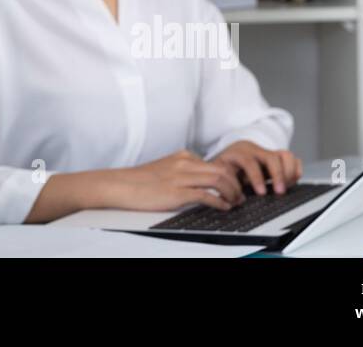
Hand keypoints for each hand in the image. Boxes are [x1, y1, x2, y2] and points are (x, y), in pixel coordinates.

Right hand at [107, 149, 246, 211]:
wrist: (121, 185)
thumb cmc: (141, 181)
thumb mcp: (166, 169)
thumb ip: (184, 171)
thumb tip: (202, 182)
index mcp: (183, 156)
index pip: (216, 163)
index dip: (230, 176)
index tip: (235, 187)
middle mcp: (185, 163)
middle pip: (222, 170)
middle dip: (236, 185)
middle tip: (240, 197)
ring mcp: (181, 177)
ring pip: (218, 180)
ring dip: (232, 193)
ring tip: (235, 203)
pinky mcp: (177, 193)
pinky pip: (207, 195)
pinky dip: (220, 202)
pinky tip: (223, 207)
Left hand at [211, 140, 302, 195]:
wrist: (231, 153)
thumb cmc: (226, 166)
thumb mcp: (221, 173)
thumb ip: (226, 185)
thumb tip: (233, 199)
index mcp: (239, 154)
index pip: (249, 162)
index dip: (256, 177)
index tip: (261, 192)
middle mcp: (255, 151)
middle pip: (271, 157)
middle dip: (278, 176)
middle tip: (279, 192)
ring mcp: (268, 153)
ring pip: (285, 155)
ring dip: (289, 173)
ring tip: (285, 187)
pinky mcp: (278, 156)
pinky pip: (292, 159)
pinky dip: (295, 170)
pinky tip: (289, 182)